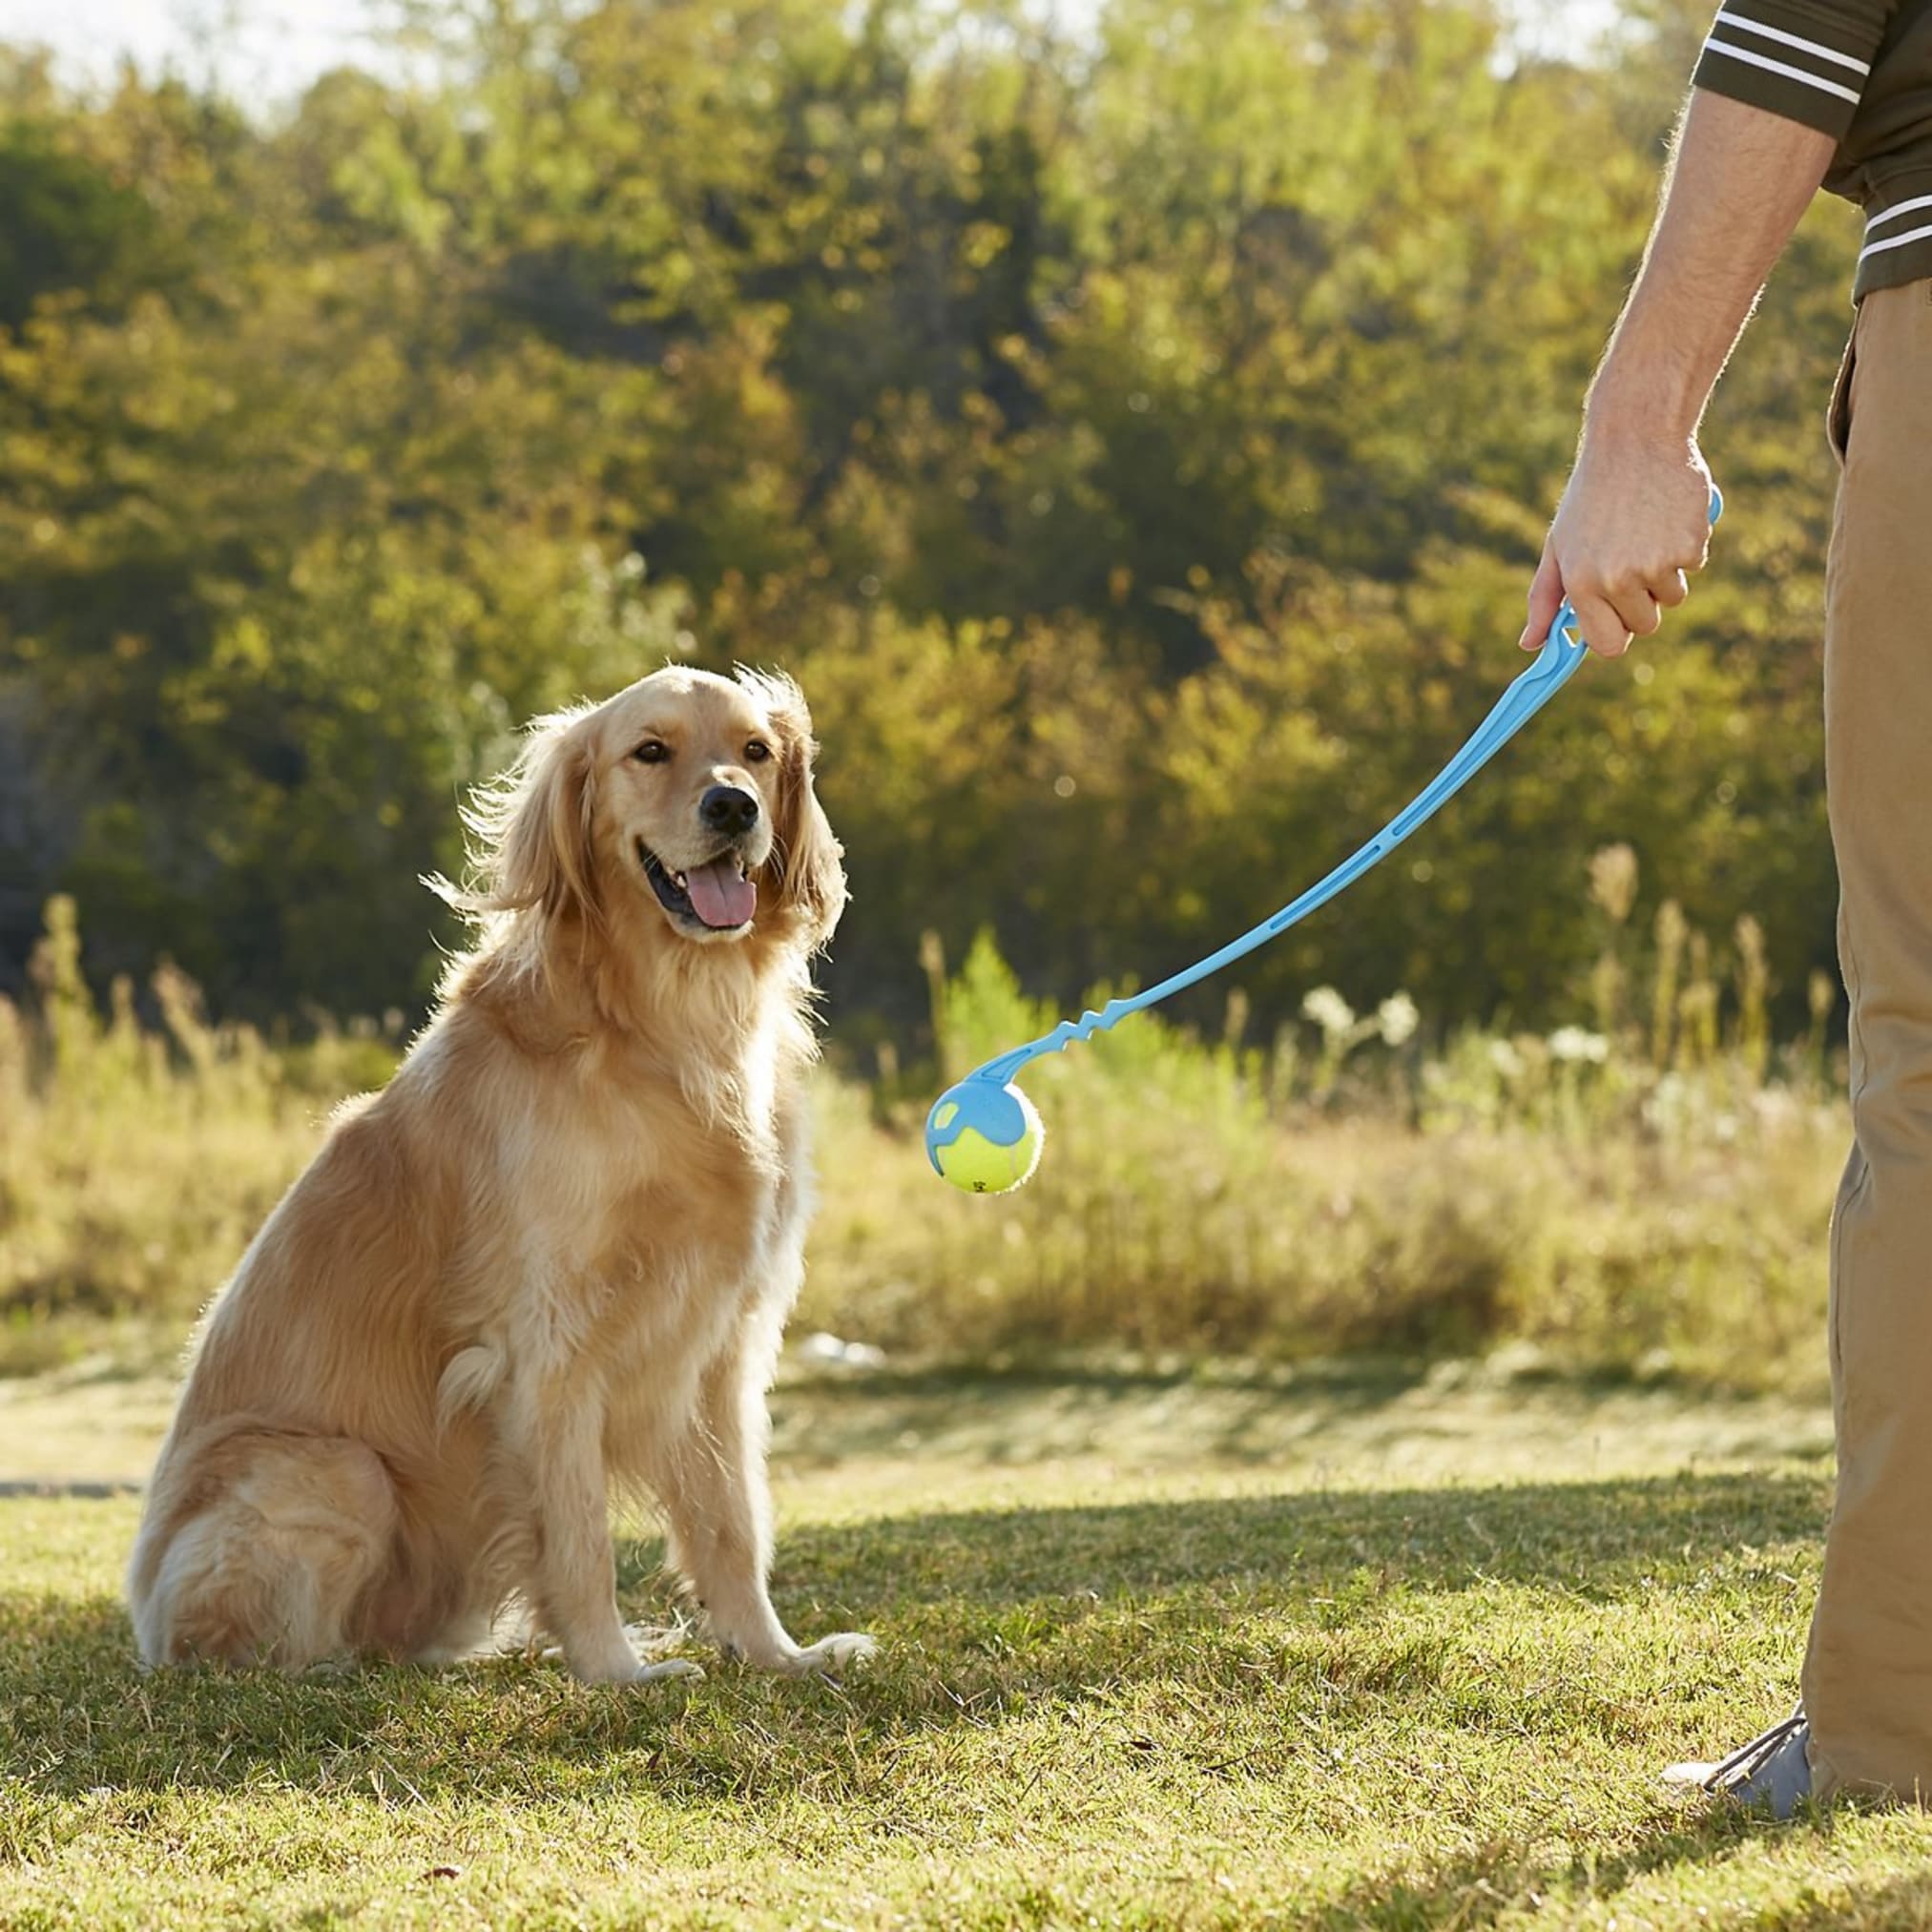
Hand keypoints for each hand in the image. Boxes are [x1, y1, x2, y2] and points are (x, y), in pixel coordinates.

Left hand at [1519, 434, 1715, 658]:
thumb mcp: (1558, 545)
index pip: (1609, 645)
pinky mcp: (1689, 546)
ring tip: (1646, 534)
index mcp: (1581, 584)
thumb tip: (1530, 645)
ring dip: (1665, 575)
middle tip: (1631, 562)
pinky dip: (1685, 548)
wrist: (1635, 440)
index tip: (1617, 617)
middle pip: (1645, 626)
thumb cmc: (1591, 497)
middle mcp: (1617, 580)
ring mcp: (1655, 564)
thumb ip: (1544, 599)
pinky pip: (1693, 567)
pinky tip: (1667, 517)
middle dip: (1642, 603)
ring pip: (1673, 598)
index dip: (1617, 633)